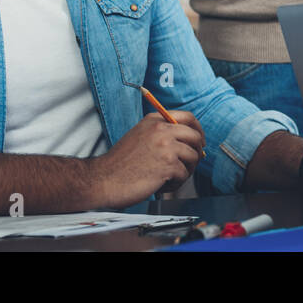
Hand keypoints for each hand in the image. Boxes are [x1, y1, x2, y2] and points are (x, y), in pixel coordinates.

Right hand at [90, 111, 204, 204]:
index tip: (199, 141)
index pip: (188, 117)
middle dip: (196, 152)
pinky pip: (184, 174)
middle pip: (195, 137)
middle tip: (189, 165)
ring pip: (193, 157)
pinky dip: (176, 183)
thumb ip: (161, 132)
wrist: (103, 179)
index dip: (198, 130)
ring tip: (169, 178)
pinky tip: (161, 185)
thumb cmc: (120, 163)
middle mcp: (162, 129)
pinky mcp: (168, 164)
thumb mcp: (140, 136)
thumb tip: (189, 139)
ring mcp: (166, 146)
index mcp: (155, 120)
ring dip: (185, 171)